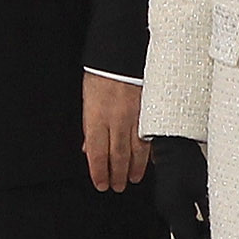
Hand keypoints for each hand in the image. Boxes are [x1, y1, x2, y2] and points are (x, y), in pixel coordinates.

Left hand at [83, 73, 149, 191]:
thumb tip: (89, 149)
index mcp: (97, 118)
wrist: (122, 52)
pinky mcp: (149, 112)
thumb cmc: (103, 73)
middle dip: (118, 175)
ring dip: (134, 168)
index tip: (101, 184)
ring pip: (136, 151)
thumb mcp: (87, 99)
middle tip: (118, 186)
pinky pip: (150, 138)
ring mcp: (136, 117)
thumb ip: (90, 127)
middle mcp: (117, 120)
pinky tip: (149, 162)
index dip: (99, 172)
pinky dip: (149, 153)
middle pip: (118, 156)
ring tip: (133, 178)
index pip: (98, 154)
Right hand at [148, 135, 209, 238]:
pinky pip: (177, 216)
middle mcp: (166, 210)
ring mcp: (163, 204)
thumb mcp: (205, 186)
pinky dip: (189, 218)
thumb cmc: (186, 161)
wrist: (171, 144)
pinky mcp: (165, 198)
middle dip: (200, 237)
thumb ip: (210, 208)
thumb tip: (220, 224)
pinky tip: (199, 208)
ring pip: (180, 227)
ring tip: (210, 221)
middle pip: (183, 237)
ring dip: (194, 228)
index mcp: (175, 209)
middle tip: (215, 232)